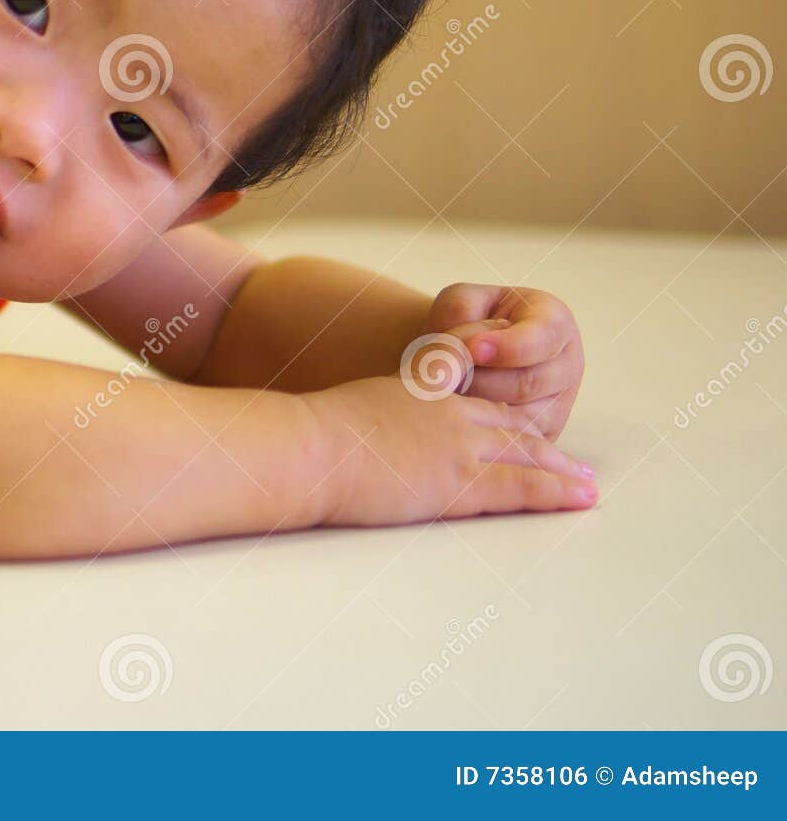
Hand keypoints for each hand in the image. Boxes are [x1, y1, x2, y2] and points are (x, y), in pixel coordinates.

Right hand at [303, 376, 597, 527]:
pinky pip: (522, 488)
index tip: (529, 436)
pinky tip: (579, 499)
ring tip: (588, 486)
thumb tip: (363, 443)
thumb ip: (376, 423)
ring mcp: (459, 449)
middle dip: (546, 451)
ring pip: (528, 458)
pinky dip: (556, 493)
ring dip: (563, 474)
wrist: (312, 447)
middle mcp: (452, 418)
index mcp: (424, 399)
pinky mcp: (460, 484)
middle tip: (574, 466)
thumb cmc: (316, 436)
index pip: (480, 412)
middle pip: (513, 433)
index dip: (510, 426)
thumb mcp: (354, 413)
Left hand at [422, 282, 584, 440]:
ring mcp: (557, 405)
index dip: (507, 347)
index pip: (542, 338)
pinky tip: (453, 417)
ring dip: (474, 408)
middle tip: (443, 375)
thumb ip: (461, 312)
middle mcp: (566, 365)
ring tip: (444, 393)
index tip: (472, 349)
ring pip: (518, 418)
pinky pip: (511, 443)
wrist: (461, 353)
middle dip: (478, 380)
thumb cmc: (464, 320)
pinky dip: (479, 432)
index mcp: (554, 322)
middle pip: (526, 384)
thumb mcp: (461, 300)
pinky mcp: (539, 437)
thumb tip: (470, 348)